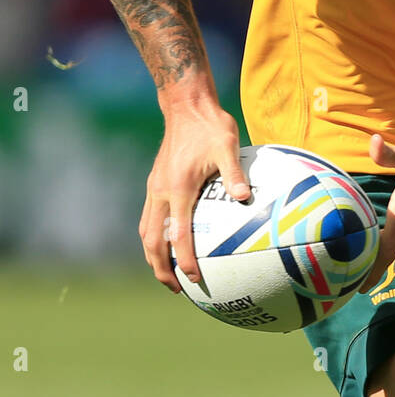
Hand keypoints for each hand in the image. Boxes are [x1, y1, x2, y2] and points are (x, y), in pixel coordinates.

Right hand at [139, 98, 250, 291]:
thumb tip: (246, 198)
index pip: (179, 235)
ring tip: (167, 275)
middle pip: (153, 241)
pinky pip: (148, 218)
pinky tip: (166, 244)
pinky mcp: (155, 183)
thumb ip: (235, 174)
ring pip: (146, 231)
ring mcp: (154, 188)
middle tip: (177, 289)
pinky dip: (154, 238)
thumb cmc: (211, 126)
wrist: (185, 106)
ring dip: (153, 256)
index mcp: (179, 188)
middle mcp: (161, 192)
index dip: (185, 260)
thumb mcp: (228, 146)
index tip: (195, 280)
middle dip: (162, 268)